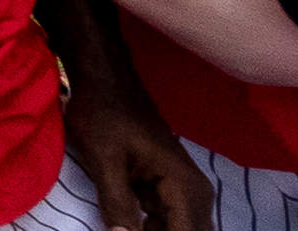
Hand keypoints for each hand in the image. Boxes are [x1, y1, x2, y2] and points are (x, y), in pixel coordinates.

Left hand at [61, 82, 215, 230]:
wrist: (106, 82)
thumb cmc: (104, 114)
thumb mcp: (104, 160)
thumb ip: (117, 204)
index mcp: (183, 183)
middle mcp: (193, 190)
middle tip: (125, 226)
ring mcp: (182, 190)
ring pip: (181, 229)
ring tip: (124, 221)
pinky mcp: (167, 190)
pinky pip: (168, 222)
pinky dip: (150, 228)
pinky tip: (126, 223)